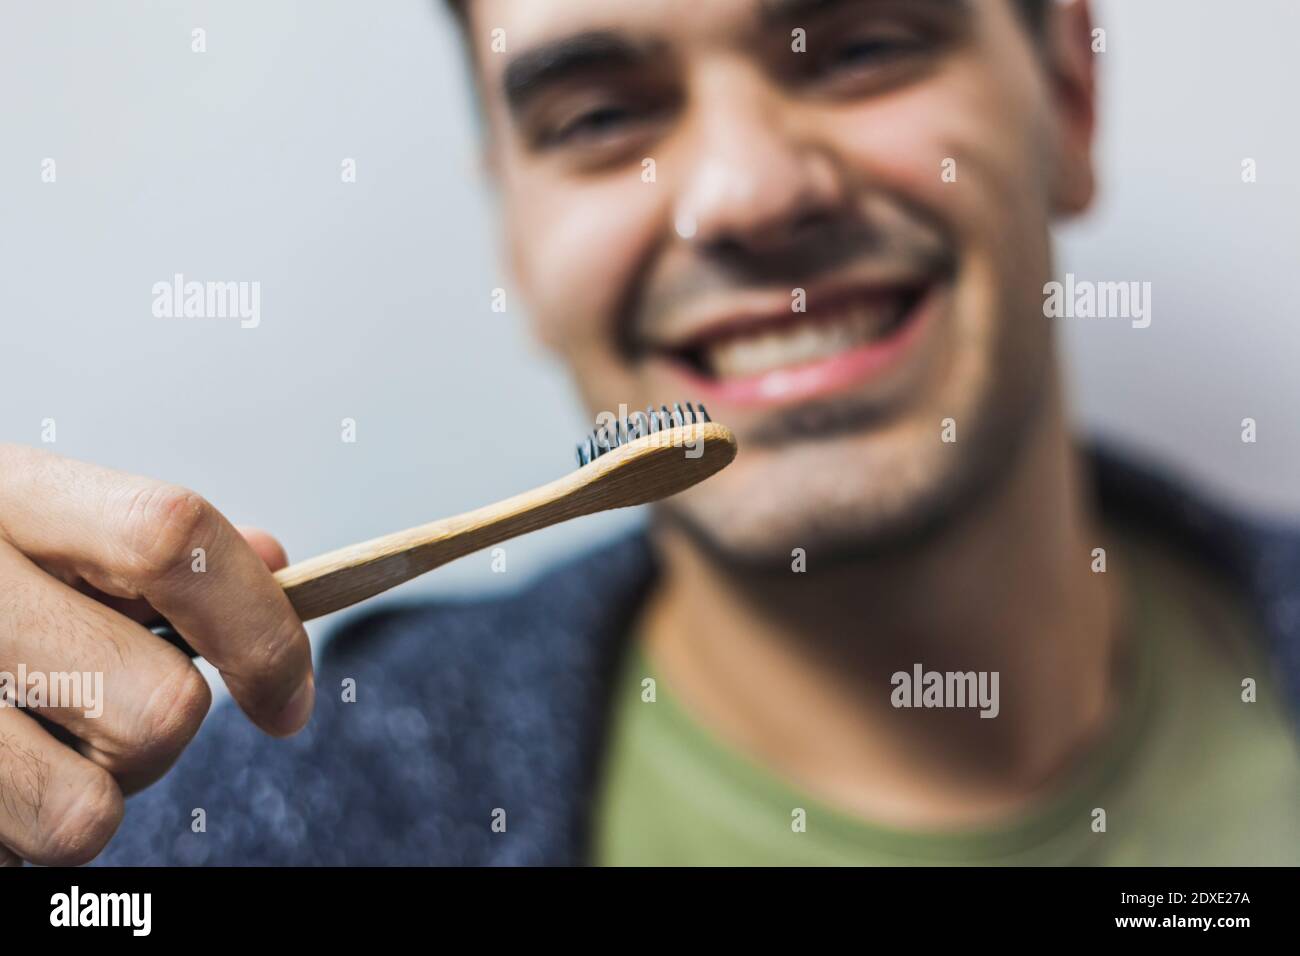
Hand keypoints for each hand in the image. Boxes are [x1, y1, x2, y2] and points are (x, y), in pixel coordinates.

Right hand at [0, 444, 313, 865]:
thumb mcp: (23, 517)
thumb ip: (144, 543)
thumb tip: (275, 565)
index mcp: (0, 494)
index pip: (172, 538)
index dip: (261, 625)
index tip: (289, 698)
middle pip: (157, 705)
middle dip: (163, 730)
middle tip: (107, 709)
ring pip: (87, 813)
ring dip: (88, 798)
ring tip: (33, 749)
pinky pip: (20, 853)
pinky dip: (23, 836)